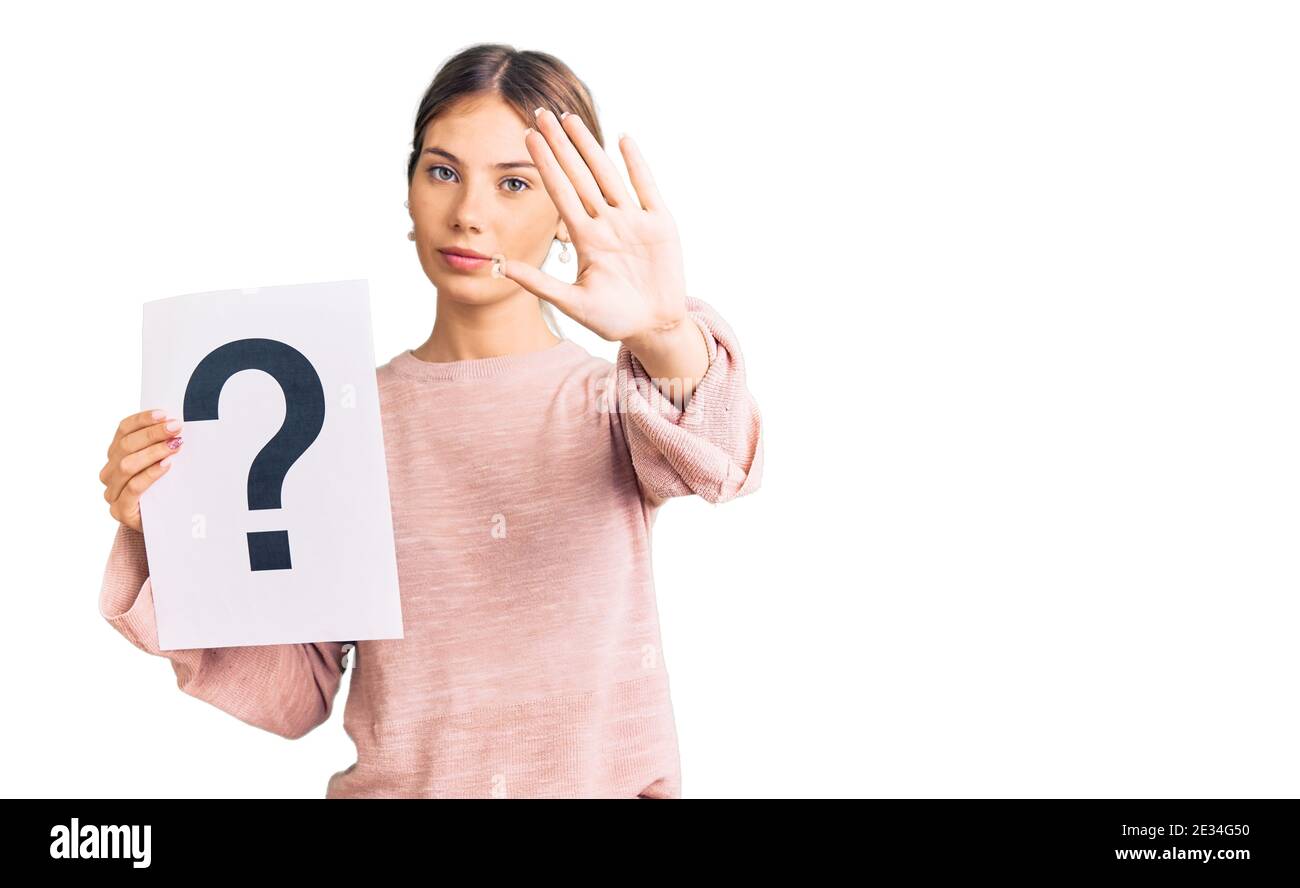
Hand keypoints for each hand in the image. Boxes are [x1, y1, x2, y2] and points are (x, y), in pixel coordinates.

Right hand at [101, 409, 184, 531]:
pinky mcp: (120, 510)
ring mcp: (112, 492)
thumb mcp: (161, 463)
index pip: (123, 430)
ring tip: (176, 445)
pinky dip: (150, 474)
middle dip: (153, 434)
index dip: (142, 420)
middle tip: (176, 427)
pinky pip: (133, 488)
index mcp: (115, 455)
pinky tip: (167, 465)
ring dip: (153, 452)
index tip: (164, 414)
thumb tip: (178, 424)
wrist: (163, 525)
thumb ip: (162, 445)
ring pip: (127, 465)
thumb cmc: (164, 489)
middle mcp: (109, 472)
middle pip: (126, 446)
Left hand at [496, 108, 690, 344]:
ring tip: (571, 118)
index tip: (527, 137)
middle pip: (580, 175)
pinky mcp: (660, 225)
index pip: (561, 193)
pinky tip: (623, 139)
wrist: (654, 328)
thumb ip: (538, 283)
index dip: (545, 165)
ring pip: (608, 175)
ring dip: (590, 146)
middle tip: (541, 112)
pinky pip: (646, 188)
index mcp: (586, 238)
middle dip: (561, 144)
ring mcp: (633, 221)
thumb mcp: (573, 303)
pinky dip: (636, 164)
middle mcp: (607, 223)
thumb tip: (499, 266)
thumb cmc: (614, 319)